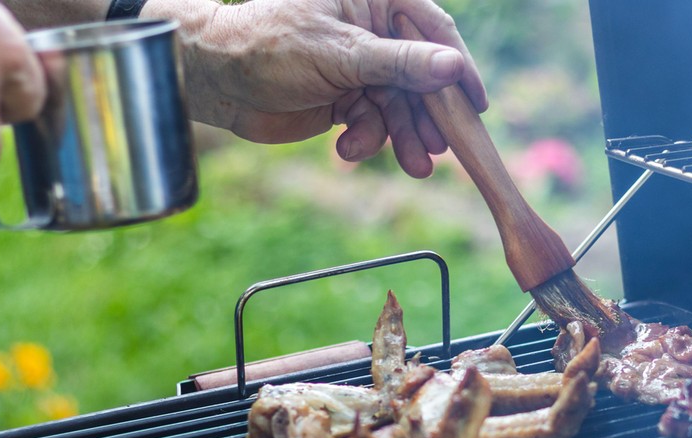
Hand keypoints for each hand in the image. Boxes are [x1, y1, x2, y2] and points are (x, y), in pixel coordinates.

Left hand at [146, 0, 487, 177]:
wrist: (215, 82)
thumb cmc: (269, 47)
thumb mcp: (341, 56)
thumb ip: (400, 64)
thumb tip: (452, 67)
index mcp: (375, 0)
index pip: (433, 30)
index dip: (458, 67)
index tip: (476, 104)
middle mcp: (372, 29)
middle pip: (420, 76)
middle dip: (428, 116)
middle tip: (440, 149)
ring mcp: (359, 65)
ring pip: (399, 106)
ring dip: (403, 137)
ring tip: (414, 166)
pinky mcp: (345, 97)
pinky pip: (374, 122)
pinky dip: (366, 139)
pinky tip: (348, 148)